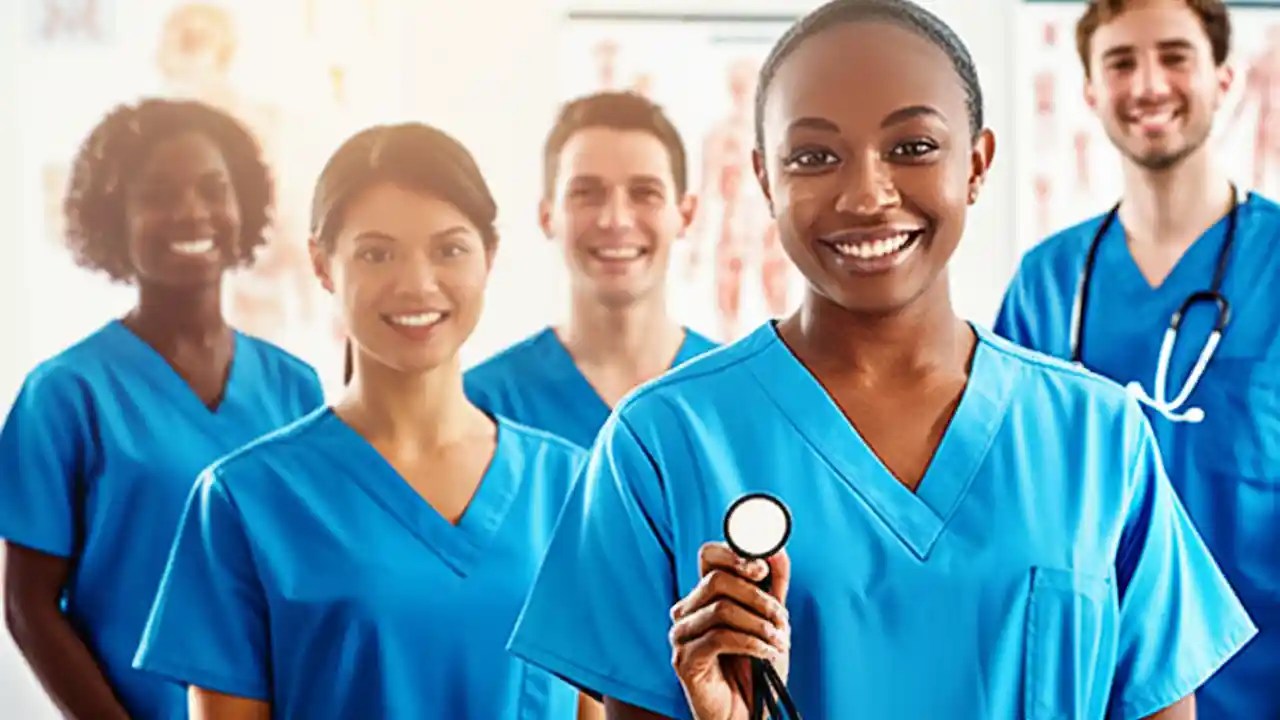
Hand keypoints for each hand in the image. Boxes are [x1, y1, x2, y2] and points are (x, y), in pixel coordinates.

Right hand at [669, 542, 791, 719]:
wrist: (750, 714)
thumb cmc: (757, 669)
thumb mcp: (772, 620)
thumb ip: (773, 584)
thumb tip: (774, 548)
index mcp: (704, 597)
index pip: (708, 556)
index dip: (734, 554)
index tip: (761, 570)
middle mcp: (686, 612)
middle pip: (717, 579)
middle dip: (758, 597)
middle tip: (781, 619)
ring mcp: (681, 635)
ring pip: (721, 608)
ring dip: (759, 623)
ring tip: (779, 642)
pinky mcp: (683, 659)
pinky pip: (719, 637)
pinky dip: (751, 643)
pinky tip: (767, 654)